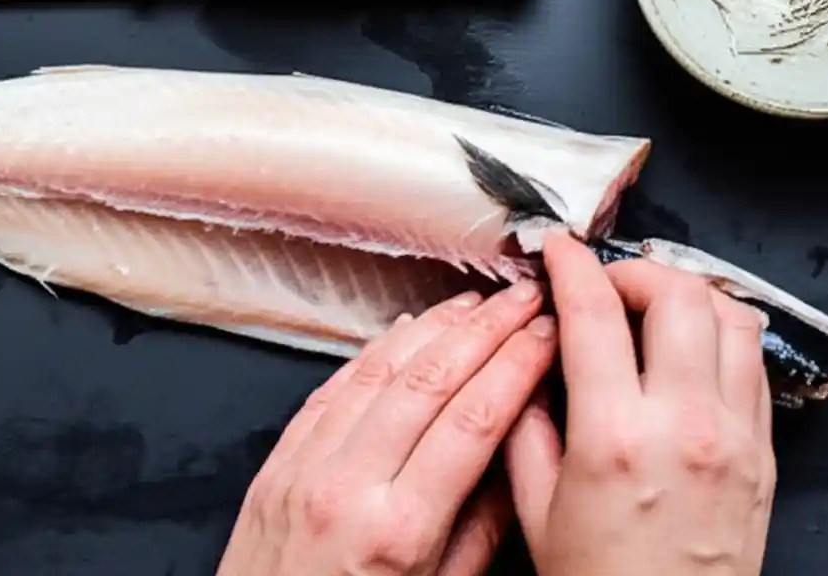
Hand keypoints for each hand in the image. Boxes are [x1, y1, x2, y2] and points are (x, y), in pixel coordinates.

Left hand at [217, 282, 557, 574]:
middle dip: (484, 329)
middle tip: (523, 298)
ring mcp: (305, 466)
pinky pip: (332, 388)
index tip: (549, 333)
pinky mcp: (279, 460)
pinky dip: (374, 352)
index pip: (472, 420)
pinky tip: (405, 331)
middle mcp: (347, 486)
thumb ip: (481, 527)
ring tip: (475, 303)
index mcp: (399, 530)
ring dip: (433, 328)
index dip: (517, 365)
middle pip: (428, 381)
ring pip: (377, 372)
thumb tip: (517, 455)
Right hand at [504, 231, 776, 575]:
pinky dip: (721, 334)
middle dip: (633, 269)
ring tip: (650, 306)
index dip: (571, 265)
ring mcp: (734, 436)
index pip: (594, 312)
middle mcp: (684, 424)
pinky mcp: (763, 453)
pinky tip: (688, 348)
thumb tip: (527, 365)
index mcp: (614, 436)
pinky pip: (752, 363)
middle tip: (604, 282)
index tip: (557, 249)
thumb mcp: (535, 509)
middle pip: (676, 295)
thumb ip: (523, 427)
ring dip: (685, 294)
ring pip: (729, 318)